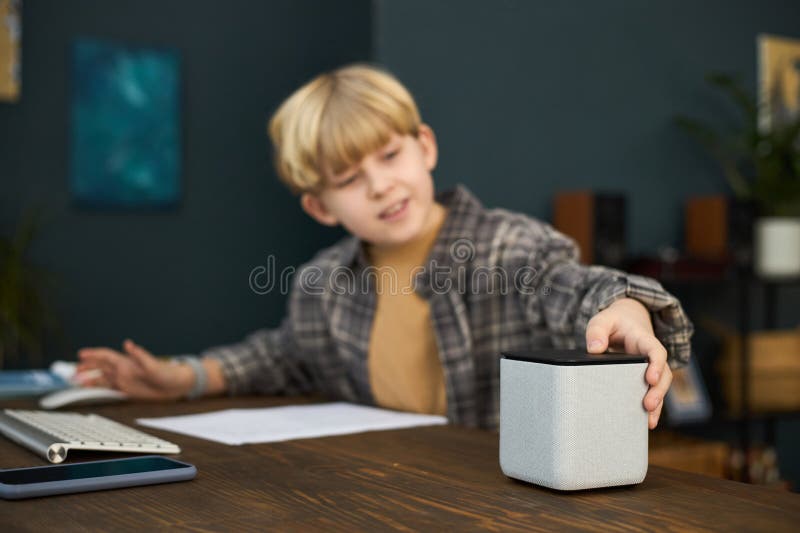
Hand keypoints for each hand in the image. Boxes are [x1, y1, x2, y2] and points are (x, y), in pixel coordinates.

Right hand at [77, 339, 193, 400]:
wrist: (176, 386)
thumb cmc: (167, 374)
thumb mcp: (154, 365)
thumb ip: (140, 355)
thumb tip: (128, 343)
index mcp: (128, 363)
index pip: (106, 356)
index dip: (93, 354)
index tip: (81, 354)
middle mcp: (124, 370)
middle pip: (101, 366)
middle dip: (87, 367)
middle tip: (73, 371)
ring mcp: (125, 379)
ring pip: (102, 377)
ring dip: (90, 378)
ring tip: (76, 381)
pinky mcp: (128, 389)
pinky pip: (110, 387)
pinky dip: (99, 387)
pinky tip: (91, 389)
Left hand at [585, 298, 672, 429]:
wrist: (624, 322)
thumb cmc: (613, 322)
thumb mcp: (602, 320)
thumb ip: (597, 331)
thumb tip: (594, 349)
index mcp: (644, 339)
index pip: (656, 351)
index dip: (656, 365)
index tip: (650, 378)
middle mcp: (650, 356)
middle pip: (664, 373)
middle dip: (659, 391)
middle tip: (648, 405)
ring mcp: (649, 368)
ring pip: (660, 387)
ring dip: (657, 404)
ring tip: (648, 422)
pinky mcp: (642, 378)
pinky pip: (650, 393)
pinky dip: (650, 408)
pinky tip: (645, 423)